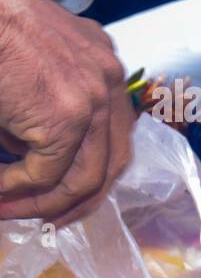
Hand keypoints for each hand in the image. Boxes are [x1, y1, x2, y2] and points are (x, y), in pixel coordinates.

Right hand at [0, 0, 134, 221]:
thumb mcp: (25, 59)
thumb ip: (41, 103)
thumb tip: (26, 150)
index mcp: (100, 60)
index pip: (112, 131)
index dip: (86, 168)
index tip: (51, 186)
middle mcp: (108, 77)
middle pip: (112, 161)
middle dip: (78, 199)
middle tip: (46, 218)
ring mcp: (94, 98)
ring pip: (86, 177)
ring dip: (47, 204)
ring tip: (11, 211)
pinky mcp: (67, 116)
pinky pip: (47, 174)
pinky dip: (18, 190)